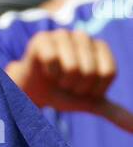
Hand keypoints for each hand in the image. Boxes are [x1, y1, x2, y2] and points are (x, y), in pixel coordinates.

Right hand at [6, 28, 132, 131]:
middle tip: (65, 84)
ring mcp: (62, 35)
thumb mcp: (89, 103)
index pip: (108, 73)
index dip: (93, 90)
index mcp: (100, 47)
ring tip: (55, 77)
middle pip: (90, 71)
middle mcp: (83, 37)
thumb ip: (113, 112)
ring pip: (73, 66)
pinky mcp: (42, 38)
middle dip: (76, 87)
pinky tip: (44, 70)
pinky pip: (52, 60)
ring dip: (62, 81)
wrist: (33, 92)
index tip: (82, 89)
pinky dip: (48, 73)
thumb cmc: (62, 93)